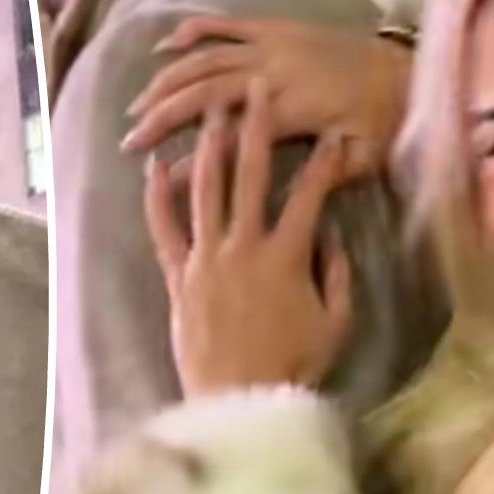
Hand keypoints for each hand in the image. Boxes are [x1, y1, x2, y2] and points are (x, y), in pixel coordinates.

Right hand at [122, 15, 410, 175]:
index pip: (227, 132)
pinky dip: (194, 30)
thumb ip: (320, 177)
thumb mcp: (364, 160)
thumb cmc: (388, 123)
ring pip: (206, 57)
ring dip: (167, 79)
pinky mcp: (278, 28)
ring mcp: (274, 44)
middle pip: (203, 91)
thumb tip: (275, 196)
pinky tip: (166, 44)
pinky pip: (228, 23)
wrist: (412, 71)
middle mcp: (275, 71)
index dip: (187, 150)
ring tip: (137, 103)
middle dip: (161, 113)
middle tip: (129, 138)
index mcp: (294, 108)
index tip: (155, 170)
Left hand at [142, 79, 355, 397]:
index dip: (325, 163)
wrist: (240, 402)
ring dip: (208, 146)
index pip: (309, 196)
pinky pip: (164, 230)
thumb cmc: (293, 367)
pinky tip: (156, 168)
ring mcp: (206, 259)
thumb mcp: (336, 323)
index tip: (335, 136)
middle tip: (255, 91)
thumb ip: (337, 274)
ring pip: (205, 190)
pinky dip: (159, 197)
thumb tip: (330, 236)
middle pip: (250, 175)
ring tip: (210, 111)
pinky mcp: (178, 277)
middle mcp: (243, 247)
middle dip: (254, 128)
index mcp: (286, 256)